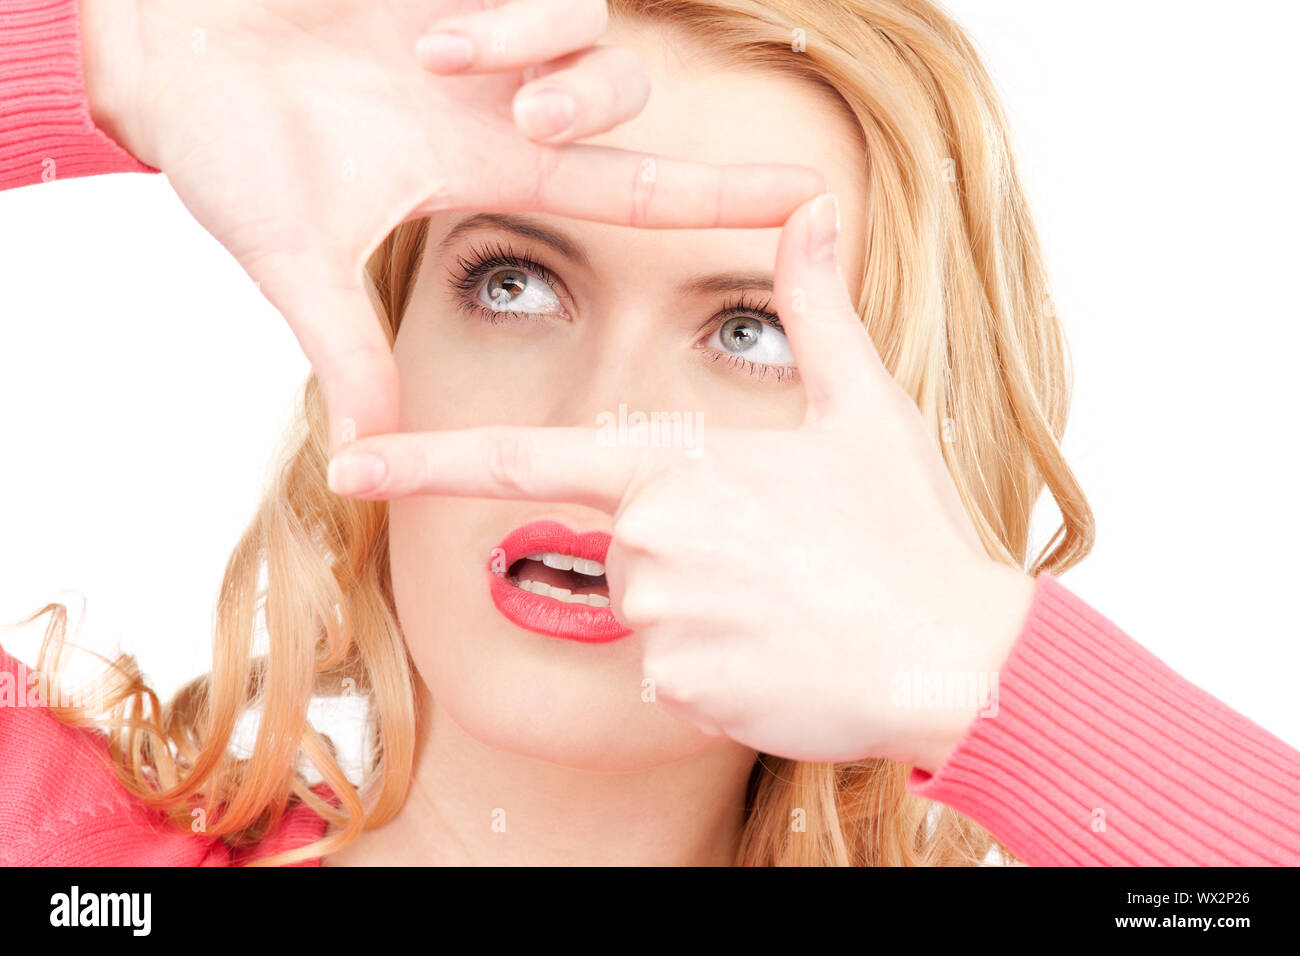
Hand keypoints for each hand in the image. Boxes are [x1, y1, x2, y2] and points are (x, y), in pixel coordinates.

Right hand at [79, 0, 824, 453]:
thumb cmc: (220, 144)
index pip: (630, 195)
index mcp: (483, 171)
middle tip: (616, 147)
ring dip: (553, 69)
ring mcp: (484, 37)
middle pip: (635, 117)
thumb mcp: (296, 259)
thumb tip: (370, 460)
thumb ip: (348, 353)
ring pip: (600, 49)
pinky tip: (430, 36)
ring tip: (462, 77)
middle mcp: (502, 106)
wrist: (164, 52)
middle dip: (661, 134)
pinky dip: (510, 21)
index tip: (811, 212)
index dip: (720, 205)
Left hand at [323, 192, 1036, 772]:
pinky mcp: (679, 692)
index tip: (350, 465)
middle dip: (677, 552)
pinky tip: (780, 654)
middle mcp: (650, 542)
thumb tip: (813, 212)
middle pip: (616, 545)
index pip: (527, 458)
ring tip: (786, 605)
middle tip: (775, 558)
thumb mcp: (863, 407)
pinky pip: (669, 676)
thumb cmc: (908, 529)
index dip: (428, 460)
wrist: (953, 657)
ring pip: (643, 613)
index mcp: (675, 465)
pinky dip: (714, 669)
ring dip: (700, 612)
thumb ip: (816, 308)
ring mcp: (661, 623)